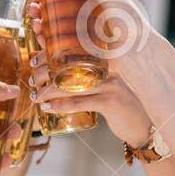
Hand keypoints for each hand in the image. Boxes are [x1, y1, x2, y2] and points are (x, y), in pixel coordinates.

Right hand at [26, 0, 157, 82]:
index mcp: (90, 2)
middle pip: (53, 13)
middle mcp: (84, 19)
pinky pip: (59, 49)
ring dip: (39, 25)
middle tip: (31, 9)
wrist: (137, 51)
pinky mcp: (80, 55)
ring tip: (35, 23)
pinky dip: (46, 43)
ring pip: (53, 31)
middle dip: (38, 10)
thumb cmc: (128, 19)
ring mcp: (81, 38)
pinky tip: (40, 38)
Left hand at [27, 51, 151, 146]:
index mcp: (104, 61)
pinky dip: (61, 105)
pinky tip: (48, 108)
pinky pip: (79, 102)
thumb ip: (87, 79)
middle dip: (45, 71)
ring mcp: (109, 84)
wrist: (143, 125)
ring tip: (35, 96)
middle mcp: (107, 68)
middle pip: (69, 65)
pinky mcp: (110, 102)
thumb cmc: (119, 105)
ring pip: (71, 84)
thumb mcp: (104, 87)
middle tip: (31, 80)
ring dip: (48, 90)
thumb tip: (61, 76)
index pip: (72, 50)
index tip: (33, 60)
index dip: (50, 51)